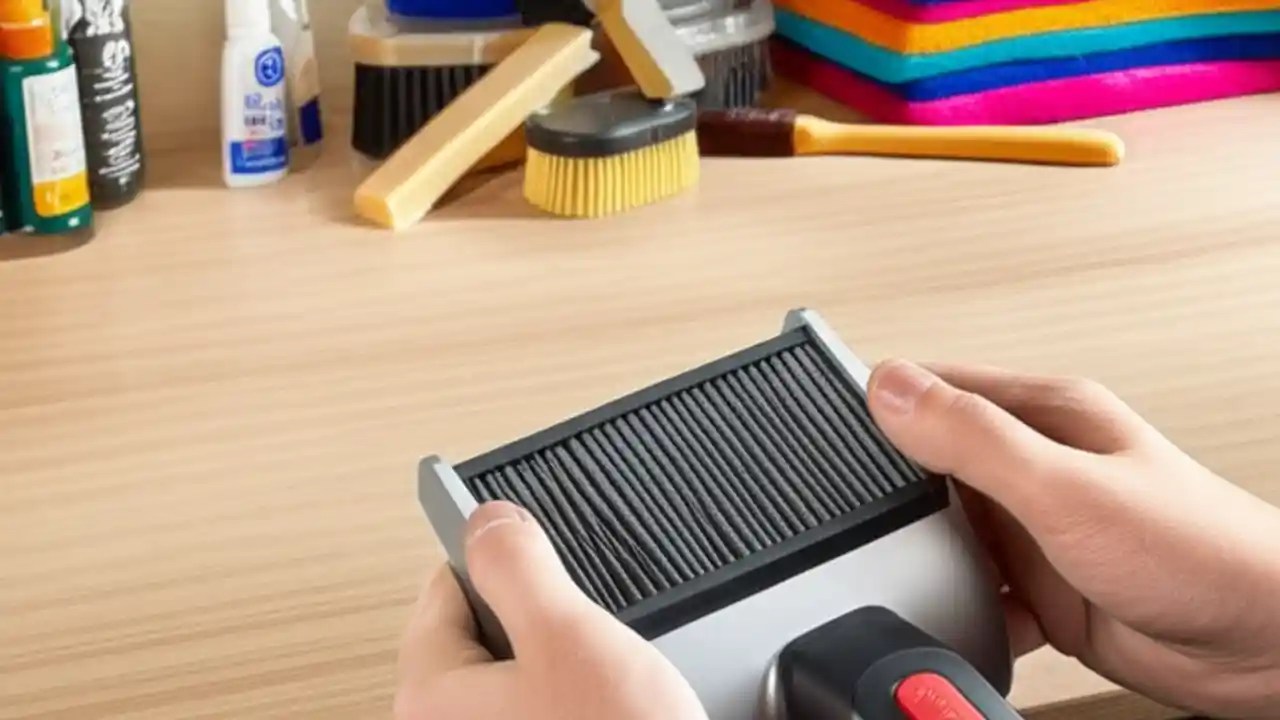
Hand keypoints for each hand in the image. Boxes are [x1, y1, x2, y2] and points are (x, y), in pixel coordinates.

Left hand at [394, 501, 707, 719]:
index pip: (442, 590)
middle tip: (580, 642)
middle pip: (473, 640)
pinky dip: (562, 708)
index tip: (531, 552)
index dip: (495, 562)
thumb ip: (518, 565)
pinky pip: (528, 717)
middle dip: (531, 626)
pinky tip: (603, 717)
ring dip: (553, 672)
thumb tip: (488, 521)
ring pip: (508, 684)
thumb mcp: (569, 636)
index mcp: (428, 698)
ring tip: (600, 691)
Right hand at [866, 360, 1279, 717]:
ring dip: (928, 554)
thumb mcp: (1066, 486)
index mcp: (1043, 414)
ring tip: (927, 567)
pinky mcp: (1040, 583)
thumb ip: (972, 437)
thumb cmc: (1200, 552)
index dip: (880, 403)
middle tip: (872, 517)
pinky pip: (972, 587)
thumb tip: (890, 388)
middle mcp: (1036, 464)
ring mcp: (1036, 525)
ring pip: (943, 530)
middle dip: (895, 493)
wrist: (1260, 647)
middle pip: (927, 462)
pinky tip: (978, 611)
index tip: (833, 434)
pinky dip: (962, 603)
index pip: (934, 385)